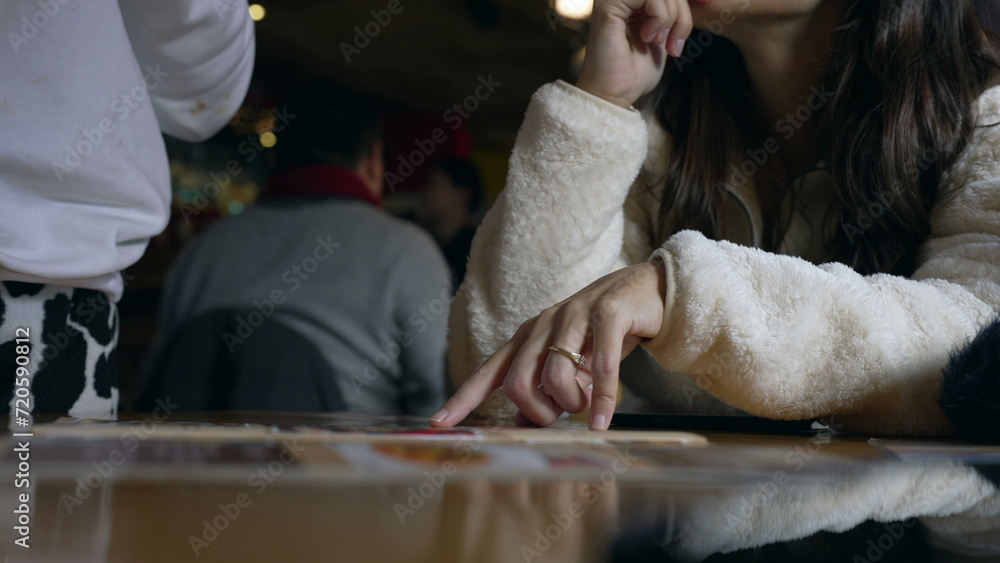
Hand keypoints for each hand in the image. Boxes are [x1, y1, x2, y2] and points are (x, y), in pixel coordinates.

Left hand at [429, 262, 667, 429]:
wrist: (647, 290)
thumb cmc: (602, 334)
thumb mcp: (569, 364)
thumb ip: (544, 392)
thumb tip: (520, 426)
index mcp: (528, 337)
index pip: (488, 371)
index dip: (462, 398)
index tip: (437, 423)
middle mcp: (544, 323)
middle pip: (517, 382)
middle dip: (538, 412)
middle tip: (561, 415)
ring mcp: (574, 315)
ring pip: (554, 375)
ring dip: (570, 404)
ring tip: (586, 406)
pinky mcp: (607, 314)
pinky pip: (600, 366)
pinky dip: (600, 400)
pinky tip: (602, 421)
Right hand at [577, 0, 707, 107]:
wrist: (614, 94)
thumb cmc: (635, 73)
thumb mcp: (665, 36)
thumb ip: (674, 14)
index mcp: (632, 0)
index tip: (706, 3)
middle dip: (682, 13)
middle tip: (675, 43)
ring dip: (671, 17)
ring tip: (659, 42)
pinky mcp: (609, 4)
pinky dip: (659, 17)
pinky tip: (647, 37)